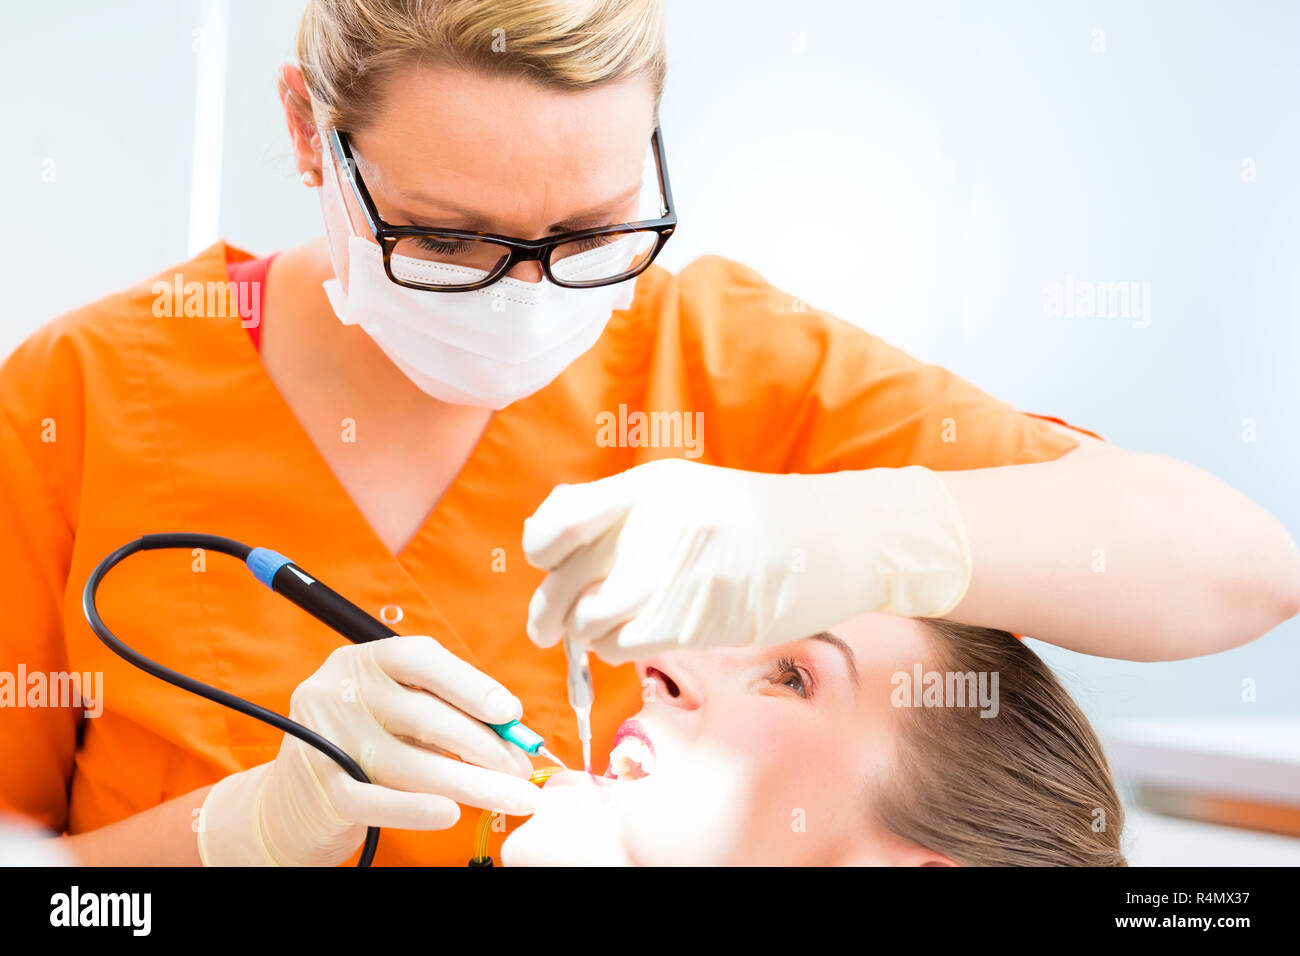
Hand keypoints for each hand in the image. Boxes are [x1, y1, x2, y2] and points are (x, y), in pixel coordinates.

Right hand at [197, 635, 540, 865]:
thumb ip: (444, 710)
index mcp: (361, 660)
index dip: (471, 684)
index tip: (511, 712)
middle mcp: (338, 691)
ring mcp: (325, 740)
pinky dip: (418, 809)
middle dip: (484, 744)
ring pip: (410, 763)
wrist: (291, 800)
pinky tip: (453, 813)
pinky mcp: (321, 790)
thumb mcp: (396, 713)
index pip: (421, 659)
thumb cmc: (364, 745)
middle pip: (424, 715)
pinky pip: (378, 801)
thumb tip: (513, 729)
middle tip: (522, 767)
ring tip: (512, 796)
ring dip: (471, 782)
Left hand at [523, 459, 970, 663]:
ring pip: (590, 622)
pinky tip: (636, 639)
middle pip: (565, 580)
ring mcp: (675, 572)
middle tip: (548, 629)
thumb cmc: (754, 523)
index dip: (541, 551)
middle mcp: (654, 526)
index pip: (559, 520)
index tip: (546, 566)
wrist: (834, 540)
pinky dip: (619, 650)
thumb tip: (548, 538)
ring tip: (604, 634)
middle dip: (548, 614)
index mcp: (649, 488)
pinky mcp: (695, 617)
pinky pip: (626, 645)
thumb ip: (622, 509)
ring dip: (588, 637)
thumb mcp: (686, 493)